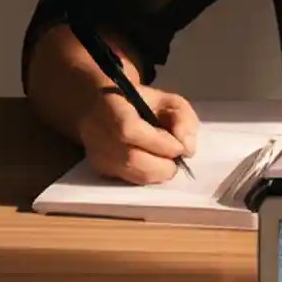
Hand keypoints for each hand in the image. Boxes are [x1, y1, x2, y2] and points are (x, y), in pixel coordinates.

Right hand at [77, 85, 198, 184]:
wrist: (105, 108)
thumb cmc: (142, 103)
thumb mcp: (168, 101)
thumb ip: (183, 119)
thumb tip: (186, 149)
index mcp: (111, 105)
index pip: (130, 129)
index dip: (159, 143)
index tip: (178, 147)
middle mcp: (96, 131)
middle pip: (131, 159)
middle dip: (163, 165)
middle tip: (175, 160)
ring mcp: (95, 153)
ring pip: (130, 175)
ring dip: (157, 174)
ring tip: (165, 163)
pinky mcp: (99, 169)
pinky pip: (127, 180)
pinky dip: (146, 177)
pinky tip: (152, 166)